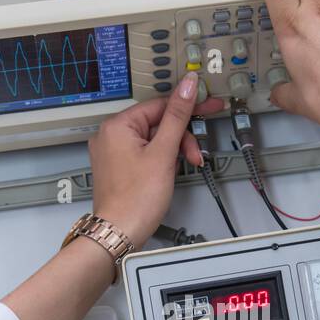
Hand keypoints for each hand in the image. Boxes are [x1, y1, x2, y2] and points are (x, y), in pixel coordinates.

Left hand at [88, 73, 223, 246]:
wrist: (120, 233)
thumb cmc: (135, 200)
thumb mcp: (164, 153)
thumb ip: (177, 116)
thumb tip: (187, 86)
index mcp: (117, 125)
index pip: (160, 104)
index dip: (188, 106)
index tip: (209, 105)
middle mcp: (110, 135)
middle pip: (158, 122)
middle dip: (181, 137)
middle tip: (196, 153)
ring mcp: (113, 152)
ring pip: (154, 139)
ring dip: (174, 150)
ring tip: (184, 166)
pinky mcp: (119, 167)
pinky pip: (146, 152)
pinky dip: (162, 159)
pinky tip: (168, 172)